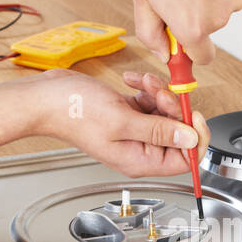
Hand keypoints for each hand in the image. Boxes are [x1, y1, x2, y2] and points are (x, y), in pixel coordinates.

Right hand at [31, 68, 209, 178]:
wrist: (47, 98)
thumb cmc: (73, 112)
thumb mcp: (121, 121)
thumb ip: (159, 131)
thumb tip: (190, 139)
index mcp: (140, 159)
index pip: (185, 159)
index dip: (194, 137)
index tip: (192, 114)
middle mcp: (139, 148)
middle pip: (178, 132)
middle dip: (173, 107)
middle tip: (159, 94)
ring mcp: (133, 130)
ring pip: (165, 113)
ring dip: (159, 93)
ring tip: (141, 83)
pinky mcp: (127, 113)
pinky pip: (151, 101)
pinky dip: (146, 88)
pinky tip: (131, 81)